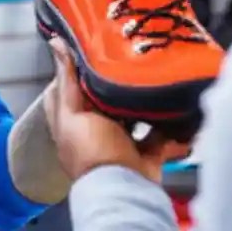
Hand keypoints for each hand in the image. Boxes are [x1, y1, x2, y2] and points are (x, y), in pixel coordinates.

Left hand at [43, 37, 191, 184]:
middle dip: (114, 83)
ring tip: (153, 79)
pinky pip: (160, 136)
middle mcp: (96, 132)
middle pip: (104, 100)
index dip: (75, 68)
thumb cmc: (91, 153)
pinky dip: (170, 127)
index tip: (90, 47)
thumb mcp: (73, 112)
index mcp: (72, 122)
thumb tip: (55, 44)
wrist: (123, 187)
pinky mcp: (145, 154)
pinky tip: (176, 109)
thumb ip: (67, 80)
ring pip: (133, 116)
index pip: (68, 89)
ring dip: (143, 103)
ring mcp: (121, 144)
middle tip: (127, 59)